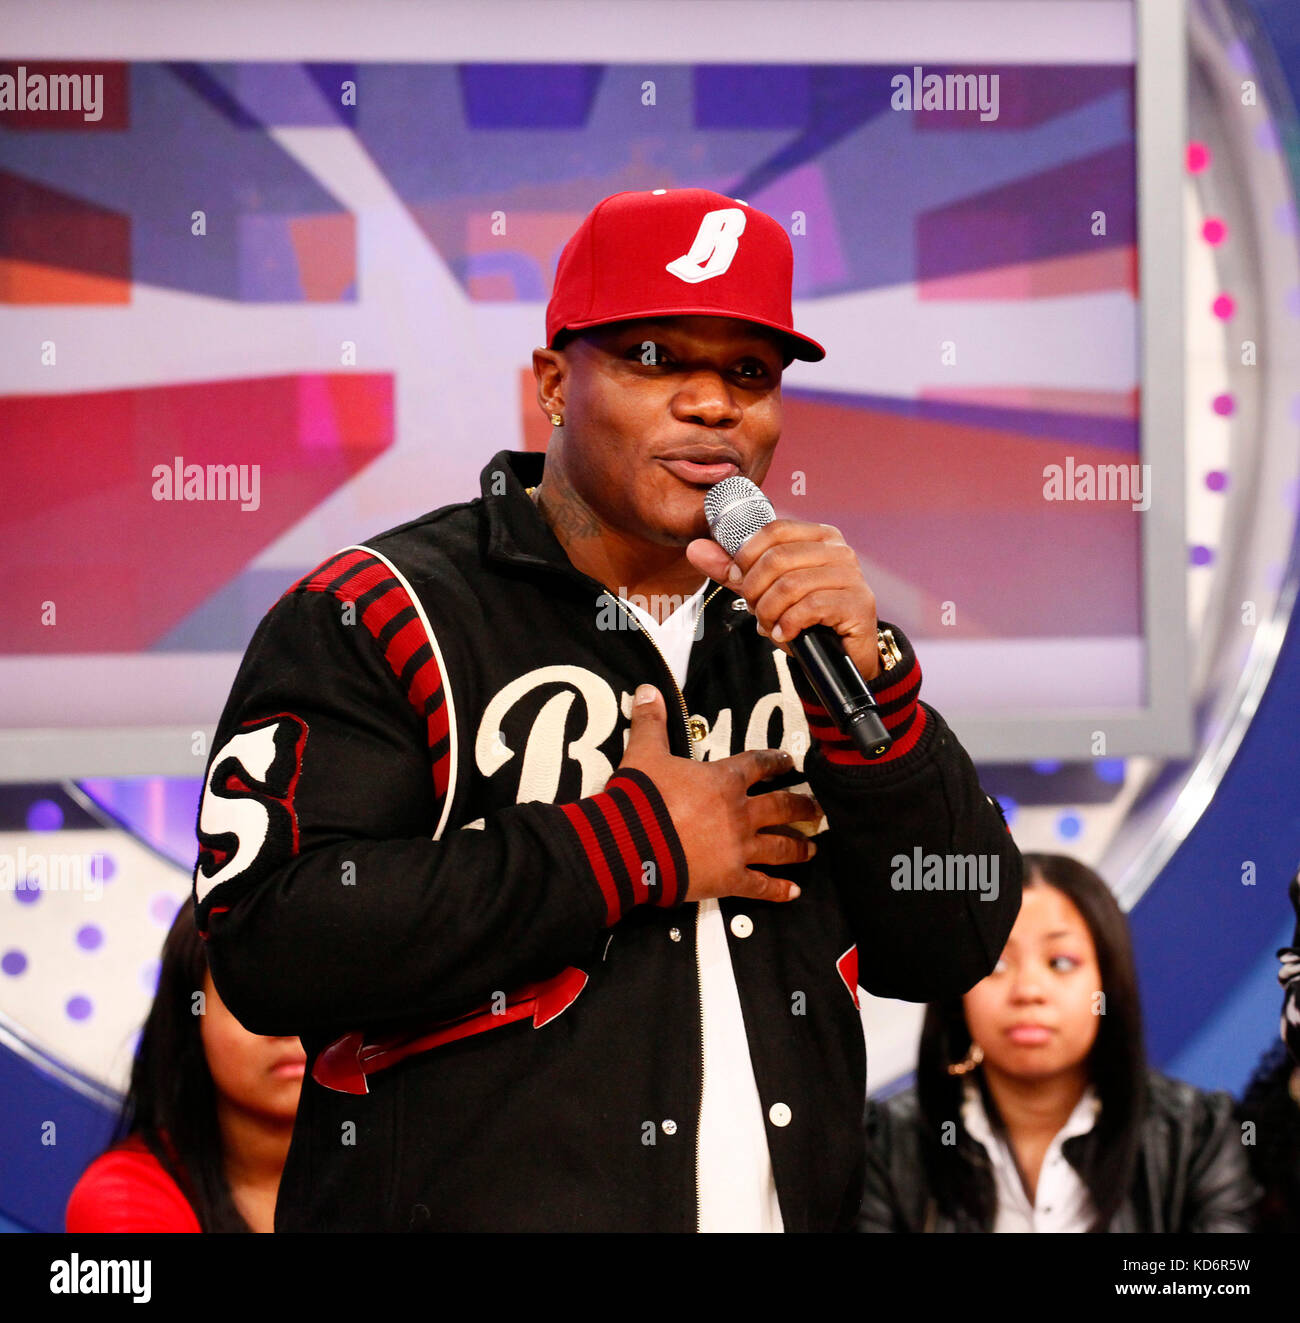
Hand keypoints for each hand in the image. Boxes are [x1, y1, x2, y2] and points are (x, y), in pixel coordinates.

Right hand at [617, 686, 820, 902]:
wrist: (630, 843)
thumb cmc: (639, 798)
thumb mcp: (644, 753)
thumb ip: (651, 722)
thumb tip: (648, 690)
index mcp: (723, 781)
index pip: (758, 765)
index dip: (775, 762)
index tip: (789, 762)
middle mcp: (740, 813)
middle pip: (781, 807)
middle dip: (802, 807)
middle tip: (817, 810)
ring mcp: (739, 848)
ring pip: (779, 847)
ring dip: (798, 847)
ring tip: (812, 849)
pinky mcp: (730, 879)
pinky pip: (761, 886)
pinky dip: (779, 890)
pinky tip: (793, 892)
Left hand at [686, 519, 879, 680]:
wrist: (841, 656)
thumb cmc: (806, 619)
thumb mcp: (766, 592)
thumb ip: (733, 570)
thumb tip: (695, 548)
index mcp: (819, 537)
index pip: (774, 530)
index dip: (747, 555)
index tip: (739, 579)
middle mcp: (839, 551)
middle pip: (779, 558)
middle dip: (755, 589)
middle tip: (756, 610)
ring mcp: (852, 576)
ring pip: (791, 584)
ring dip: (770, 611)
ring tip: (771, 626)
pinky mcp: (858, 603)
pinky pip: (811, 606)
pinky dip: (789, 624)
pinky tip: (786, 634)